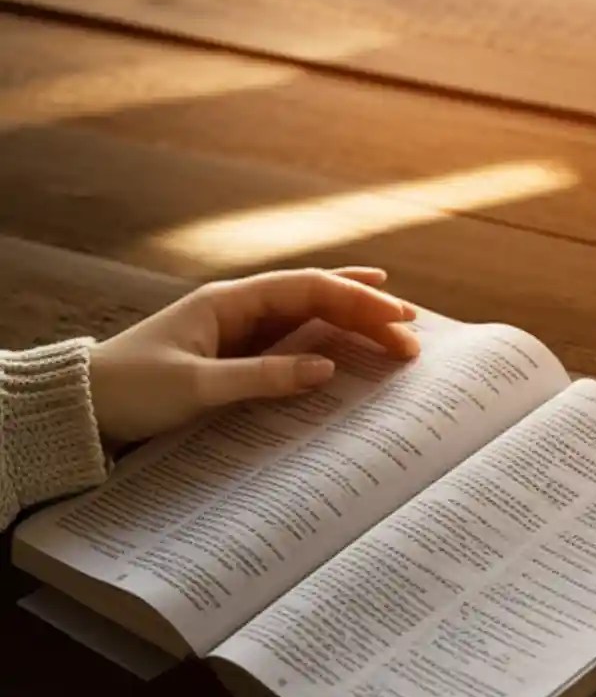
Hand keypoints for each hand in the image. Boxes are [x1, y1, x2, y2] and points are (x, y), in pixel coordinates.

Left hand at [89, 267, 420, 442]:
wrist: (84, 407)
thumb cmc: (132, 391)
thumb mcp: (197, 388)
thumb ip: (262, 377)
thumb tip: (326, 367)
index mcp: (229, 301)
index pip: (309, 289)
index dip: (357, 299)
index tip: (396, 318)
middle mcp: (239, 307)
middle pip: (316, 297)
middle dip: (366, 309)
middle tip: (411, 331)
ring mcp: (239, 329)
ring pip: (309, 314)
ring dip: (353, 319)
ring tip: (397, 324)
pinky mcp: (236, 354)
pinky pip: (294, 338)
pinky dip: (328, 337)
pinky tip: (349, 341)